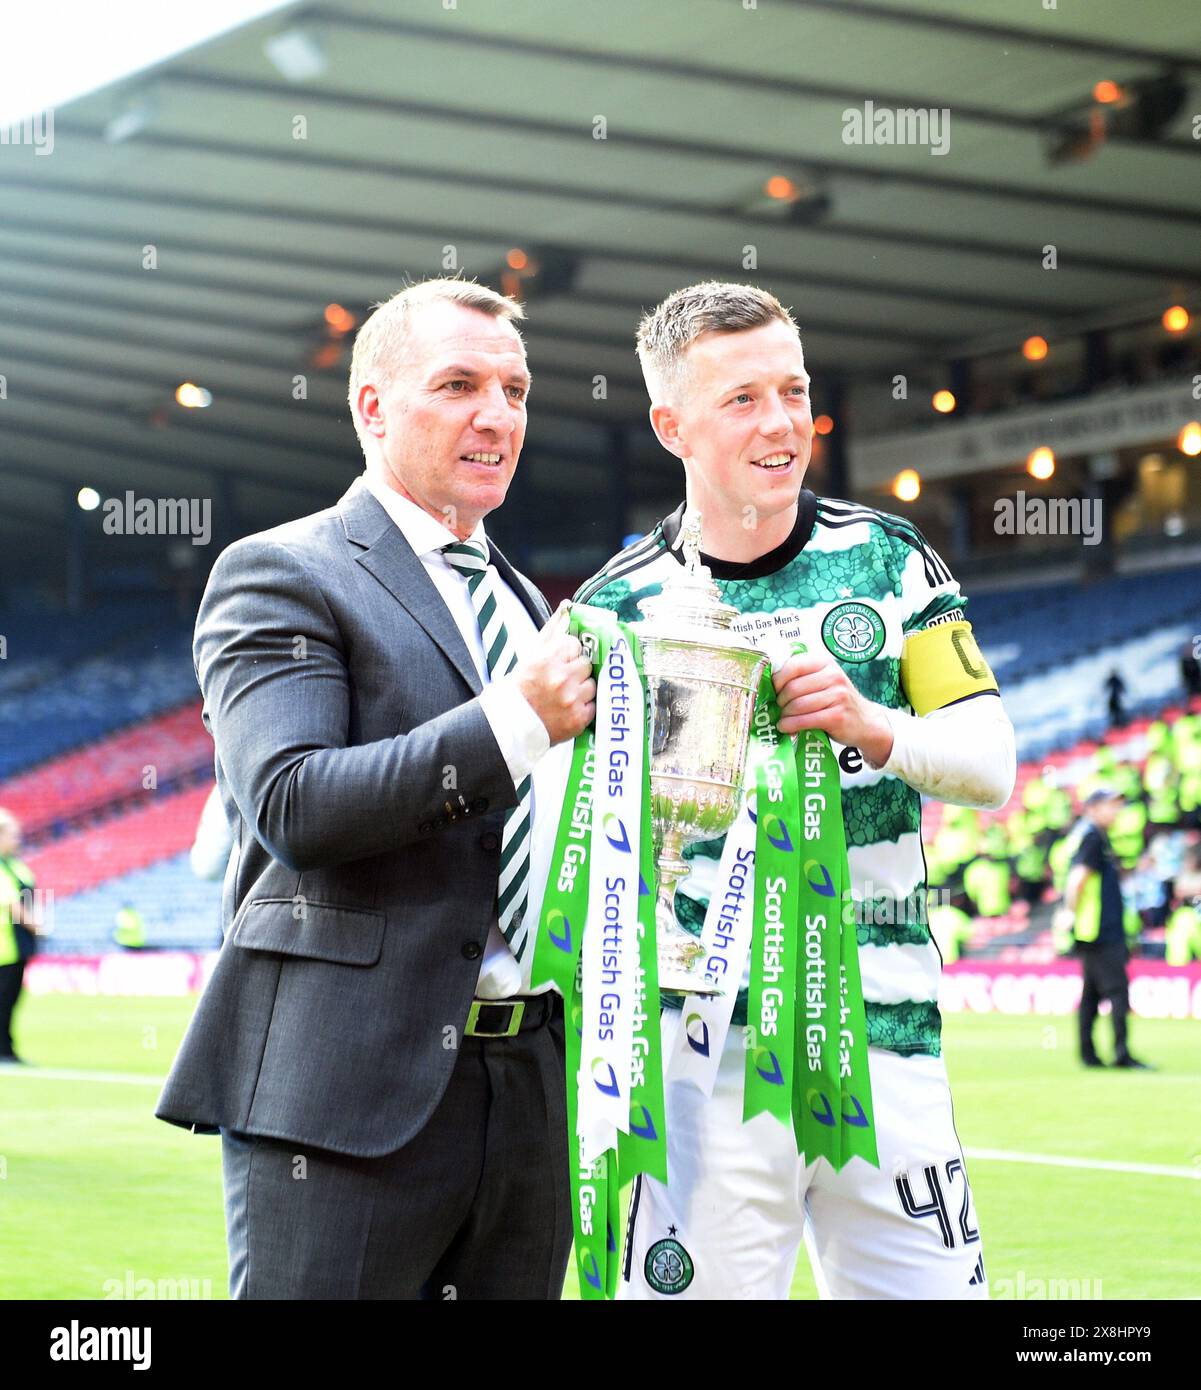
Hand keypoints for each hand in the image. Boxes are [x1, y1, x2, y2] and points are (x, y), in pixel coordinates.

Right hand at [513, 603, 596, 744]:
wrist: (512, 724)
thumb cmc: (521, 687)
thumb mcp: (532, 655)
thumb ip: (552, 630)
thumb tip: (567, 607)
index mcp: (548, 660)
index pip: (575, 644)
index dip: (569, 652)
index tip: (561, 660)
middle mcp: (561, 679)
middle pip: (586, 663)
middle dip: (577, 670)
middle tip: (564, 678)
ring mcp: (571, 700)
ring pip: (592, 684)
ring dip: (583, 688)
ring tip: (567, 694)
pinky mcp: (578, 719)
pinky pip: (593, 705)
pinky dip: (584, 707)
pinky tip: (570, 708)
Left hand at [772, 649, 893, 764]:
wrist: (866, 722)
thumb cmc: (837, 701)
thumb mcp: (823, 681)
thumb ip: (801, 678)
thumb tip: (767, 684)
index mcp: (825, 663)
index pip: (793, 666)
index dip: (777, 680)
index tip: (773, 690)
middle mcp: (833, 676)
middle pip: (792, 688)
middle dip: (780, 701)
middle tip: (779, 708)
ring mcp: (837, 696)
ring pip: (797, 705)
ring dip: (784, 715)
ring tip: (782, 719)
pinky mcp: (837, 716)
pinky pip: (805, 720)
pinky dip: (790, 725)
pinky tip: (786, 727)